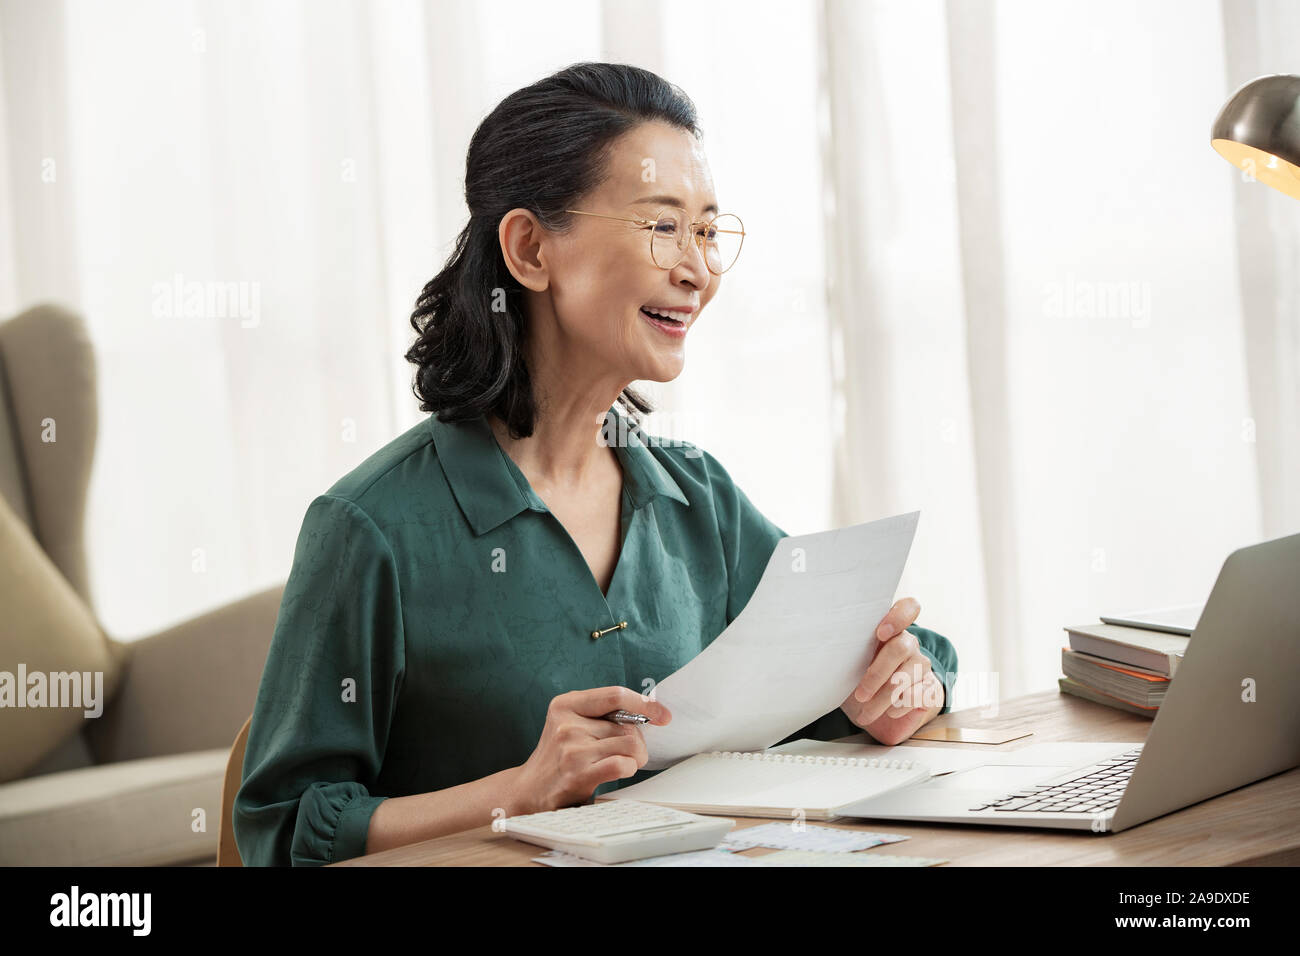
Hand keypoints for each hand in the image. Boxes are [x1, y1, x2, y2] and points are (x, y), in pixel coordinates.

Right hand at [514, 687, 670, 813]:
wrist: (528, 790)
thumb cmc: (559, 755)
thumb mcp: (570, 722)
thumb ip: (602, 713)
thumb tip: (651, 711)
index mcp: (565, 704)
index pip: (615, 695)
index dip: (645, 704)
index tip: (663, 715)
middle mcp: (566, 724)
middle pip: (627, 725)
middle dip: (637, 741)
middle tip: (626, 753)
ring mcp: (571, 750)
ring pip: (629, 745)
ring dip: (635, 757)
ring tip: (621, 763)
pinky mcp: (578, 775)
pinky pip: (622, 764)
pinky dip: (628, 768)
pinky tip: (617, 772)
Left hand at [840, 597, 944, 745]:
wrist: (876, 710)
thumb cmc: (857, 680)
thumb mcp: (847, 666)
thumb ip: (845, 653)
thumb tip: (826, 652)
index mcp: (887, 629)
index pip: (908, 607)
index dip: (898, 617)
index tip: (880, 633)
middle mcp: (908, 643)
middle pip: (900, 648)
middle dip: (876, 675)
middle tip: (859, 695)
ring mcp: (921, 664)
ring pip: (906, 678)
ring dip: (882, 699)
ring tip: (866, 713)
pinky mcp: (929, 687)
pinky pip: (916, 696)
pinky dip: (898, 707)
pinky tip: (888, 711)